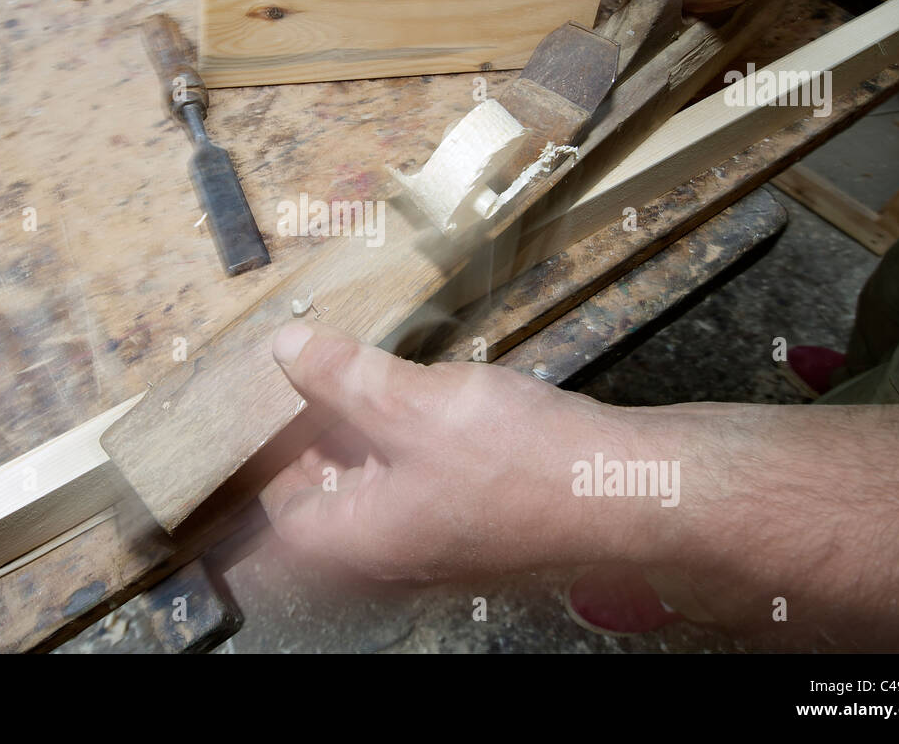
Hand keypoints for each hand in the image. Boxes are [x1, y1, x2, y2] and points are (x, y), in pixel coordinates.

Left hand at [258, 320, 662, 582]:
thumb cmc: (524, 465)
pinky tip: (428, 399)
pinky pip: (422, 482)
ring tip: (368, 378)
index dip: (272, 453)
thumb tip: (287, 347)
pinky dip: (410, 442)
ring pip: (378, 486)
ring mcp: (439, 540)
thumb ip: (340, 376)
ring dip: (367, 435)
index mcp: (362, 540)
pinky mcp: (478, 519)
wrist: (626, 491)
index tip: (274, 401)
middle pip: (330, 497)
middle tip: (315, 378)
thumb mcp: (409, 403)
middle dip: (318, 437)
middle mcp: (396, 552)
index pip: (283, 510)